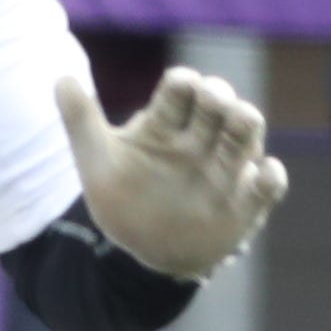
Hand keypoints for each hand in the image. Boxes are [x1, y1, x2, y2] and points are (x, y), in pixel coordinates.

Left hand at [57, 65, 287, 280]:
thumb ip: (80, 121)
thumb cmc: (122, 200)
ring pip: (246, 136)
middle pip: (218, 106)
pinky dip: (271, 178)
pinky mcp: (243, 204)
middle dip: (219, 96)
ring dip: (247, 124)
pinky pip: (268, 188)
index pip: (182, 90)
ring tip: (242, 119)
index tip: (182, 84)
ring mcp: (224, 170)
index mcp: (167, 124)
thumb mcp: (97, 162)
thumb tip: (60, 77)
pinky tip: (264, 173)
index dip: (185, 82)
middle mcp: (200, 140)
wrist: (140, 253)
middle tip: (213, 98)